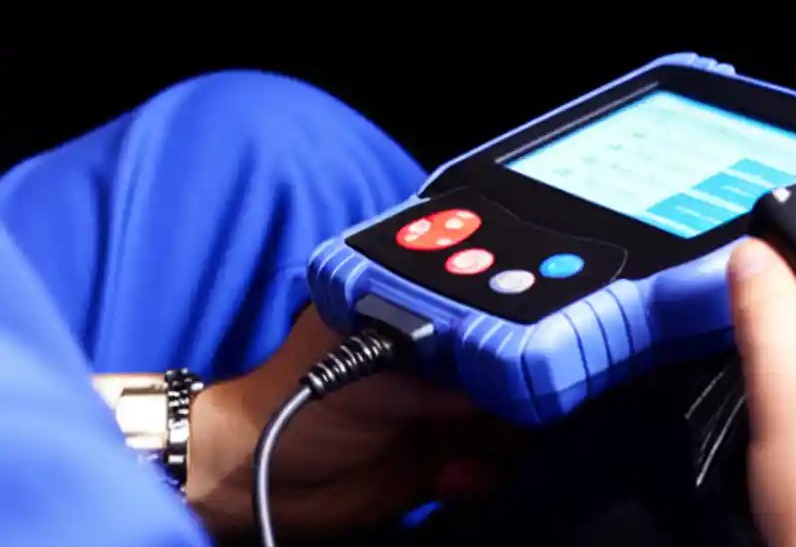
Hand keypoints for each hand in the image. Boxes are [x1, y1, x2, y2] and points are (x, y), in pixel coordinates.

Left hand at [186, 307, 520, 537]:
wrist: (257, 483)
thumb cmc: (292, 404)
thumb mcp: (368, 377)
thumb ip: (438, 380)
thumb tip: (505, 382)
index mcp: (420, 320)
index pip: (490, 318)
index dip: (516, 334)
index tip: (532, 356)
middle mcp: (441, 363)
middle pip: (512, 371)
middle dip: (519, 394)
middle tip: (510, 414)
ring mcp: (444, 414)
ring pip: (511, 424)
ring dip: (504, 441)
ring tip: (468, 450)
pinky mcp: (443, 463)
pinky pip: (491, 469)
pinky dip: (482, 476)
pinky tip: (450, 477)